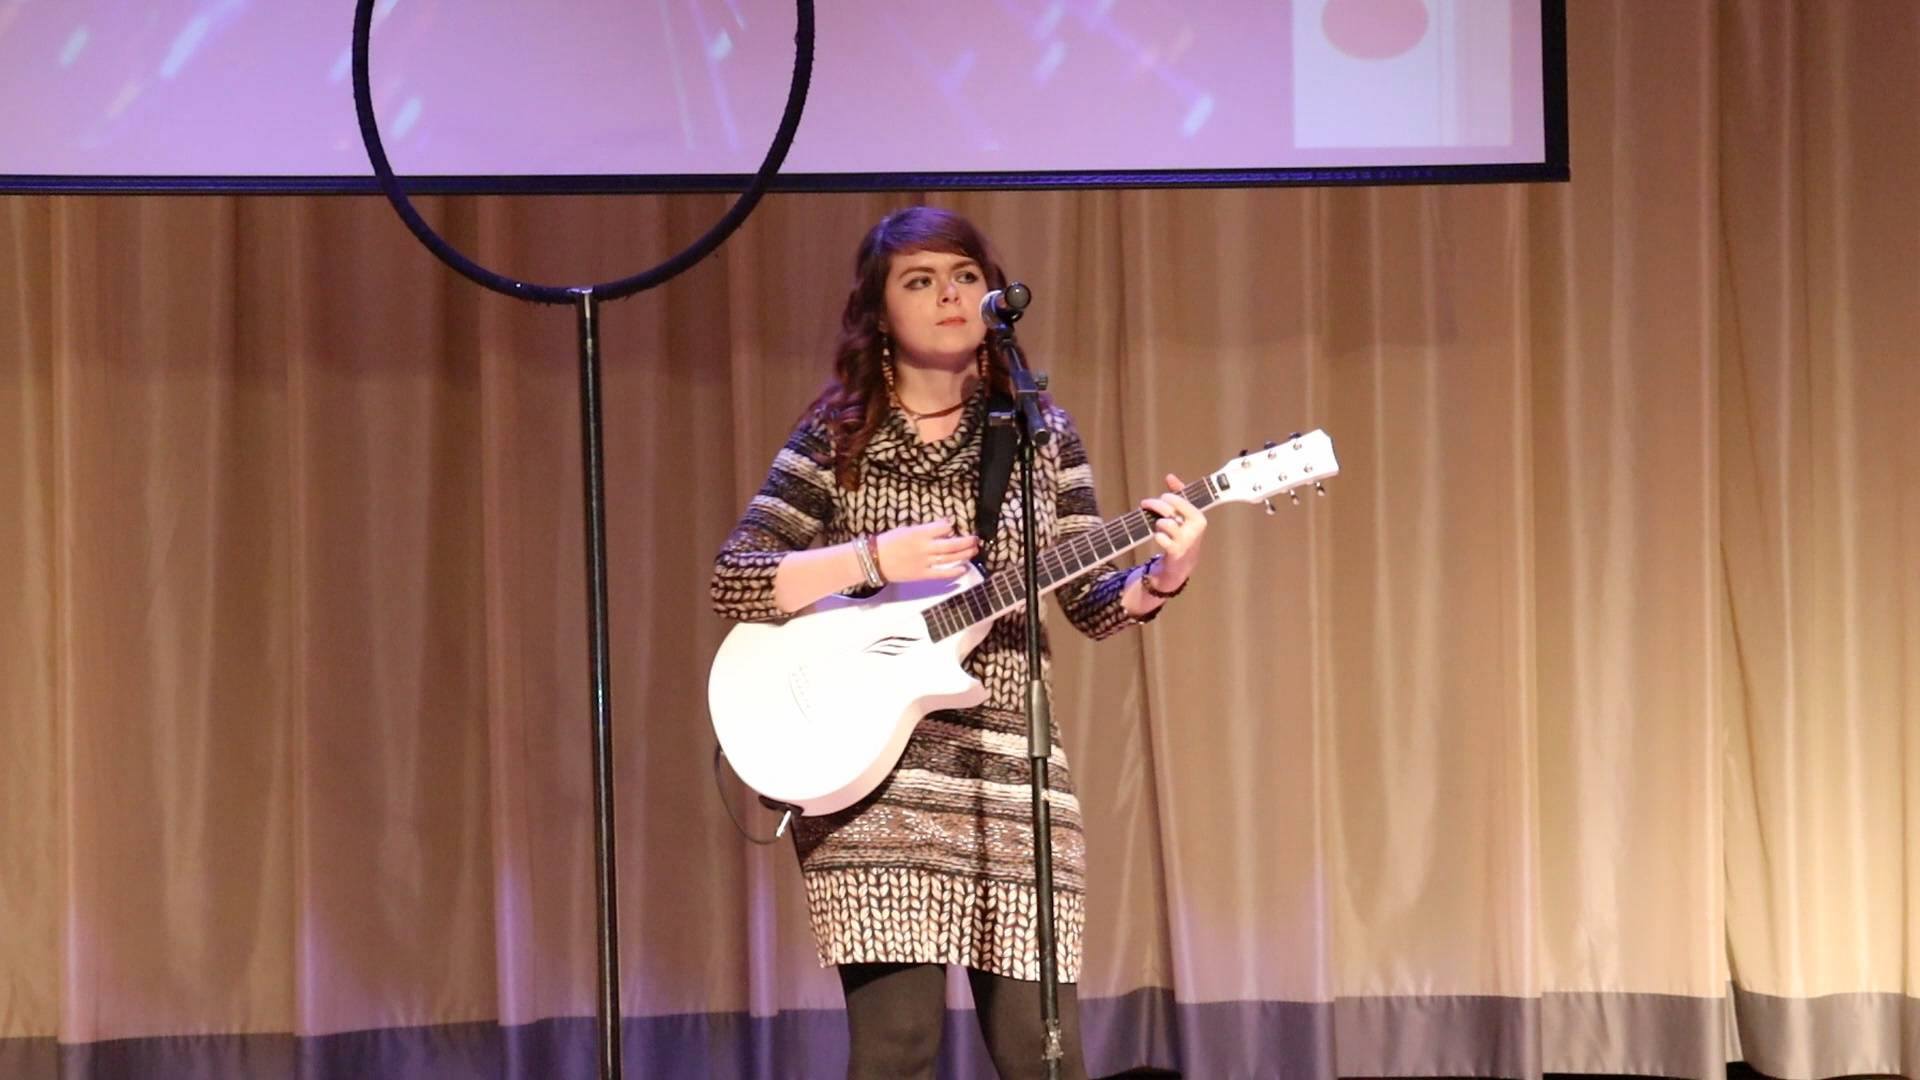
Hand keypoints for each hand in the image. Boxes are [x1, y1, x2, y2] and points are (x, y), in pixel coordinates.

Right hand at [874, 519, 979, 582]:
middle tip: (976, 539)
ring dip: (965, 554)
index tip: (955, 525)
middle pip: (952, 544)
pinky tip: (964, 568)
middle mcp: (925, 547)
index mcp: (919, 533)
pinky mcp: (922, 574)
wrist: (874, 560)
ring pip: (950, 558)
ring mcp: (924, 562)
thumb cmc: (888, 542)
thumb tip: (944, 526)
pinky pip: (942, 573)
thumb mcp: (906, 529)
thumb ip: (925, 529)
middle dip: (966, 541)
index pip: (943, 527)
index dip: (951, 526)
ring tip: (974, 550)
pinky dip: (955, 571)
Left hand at [1140, 474, 1205, 590]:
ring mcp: (1186, 541)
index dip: (1167, 496)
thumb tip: (1170, 476)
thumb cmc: (1182, 535)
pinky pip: (1161, 537)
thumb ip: (1179, 494)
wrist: (1182, 565)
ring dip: (1157, 523)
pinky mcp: (1175, 552)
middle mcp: (1194, 529)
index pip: (1179, 499)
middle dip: (1154, 504)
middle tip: (1145, 504)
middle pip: (1169, 509)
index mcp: (1199, 518)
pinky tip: (1159, 537)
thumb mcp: (1184, 514)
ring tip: (1158, 525)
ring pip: (1164, 523)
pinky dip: (1157, 536)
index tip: (1161, 497)